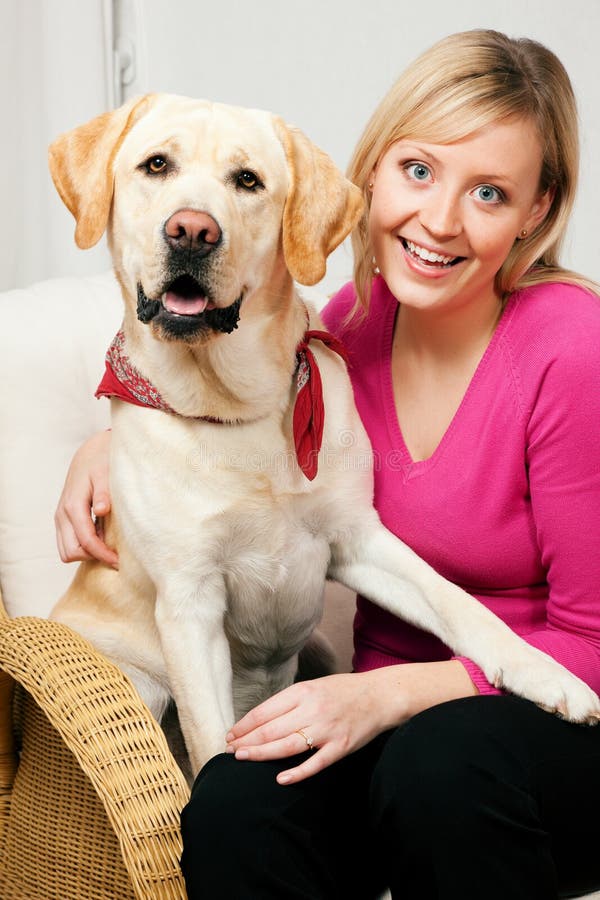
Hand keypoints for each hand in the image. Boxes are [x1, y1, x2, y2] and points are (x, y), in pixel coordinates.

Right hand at [54, 429, 117, 566]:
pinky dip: (82, 546)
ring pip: (66, 551)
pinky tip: (101, 536)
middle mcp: (62, 514)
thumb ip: (103, 493)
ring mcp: (60, 517)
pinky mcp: (63, 518)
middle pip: (71, 552)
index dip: (102, 555)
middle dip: (92, 557)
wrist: (89, 452)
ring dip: (86, 553)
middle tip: (115, 554)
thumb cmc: (101, 462)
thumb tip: (102, 511)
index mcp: (73, 506)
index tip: (119, 562)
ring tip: (108, 544)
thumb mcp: (105, 473)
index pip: (85, 541)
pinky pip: (67, 542)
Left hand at [225, 661, 477, 783]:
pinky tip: (281, 779)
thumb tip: (260, 718)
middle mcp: (313, 709)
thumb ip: (290, 701)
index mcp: (303, 692)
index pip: (266, 710)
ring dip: (262, 753)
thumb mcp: (314, 686)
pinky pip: (316, 763)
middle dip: (247, 740)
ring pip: (288, 745)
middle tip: (230, 750)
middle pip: (272, 728)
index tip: (231, 734)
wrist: (380, 695)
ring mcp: (327, 729)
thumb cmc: (343, 691)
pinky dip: (298, 772)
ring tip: (243, 758)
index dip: (245, 724)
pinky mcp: (341, 747)